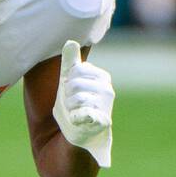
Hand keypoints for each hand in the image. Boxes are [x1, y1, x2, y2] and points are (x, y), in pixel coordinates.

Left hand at [52, 41, 113, 164]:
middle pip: (74, 83)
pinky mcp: (103, 122)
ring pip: (76, 98)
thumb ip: (70, 63)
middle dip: (67, 96)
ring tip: (76, 115)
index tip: (71, 93)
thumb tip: (70, 41)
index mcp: (102, 77)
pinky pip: (84, 113)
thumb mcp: (68, 83)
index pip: (76, 69)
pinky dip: (77, 117)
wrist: (76, 136)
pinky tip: (79, 121)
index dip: (67, 82)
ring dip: (69, 108)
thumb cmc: (72, 108)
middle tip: (73, 107)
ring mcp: (107, 106)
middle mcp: (108, 90)